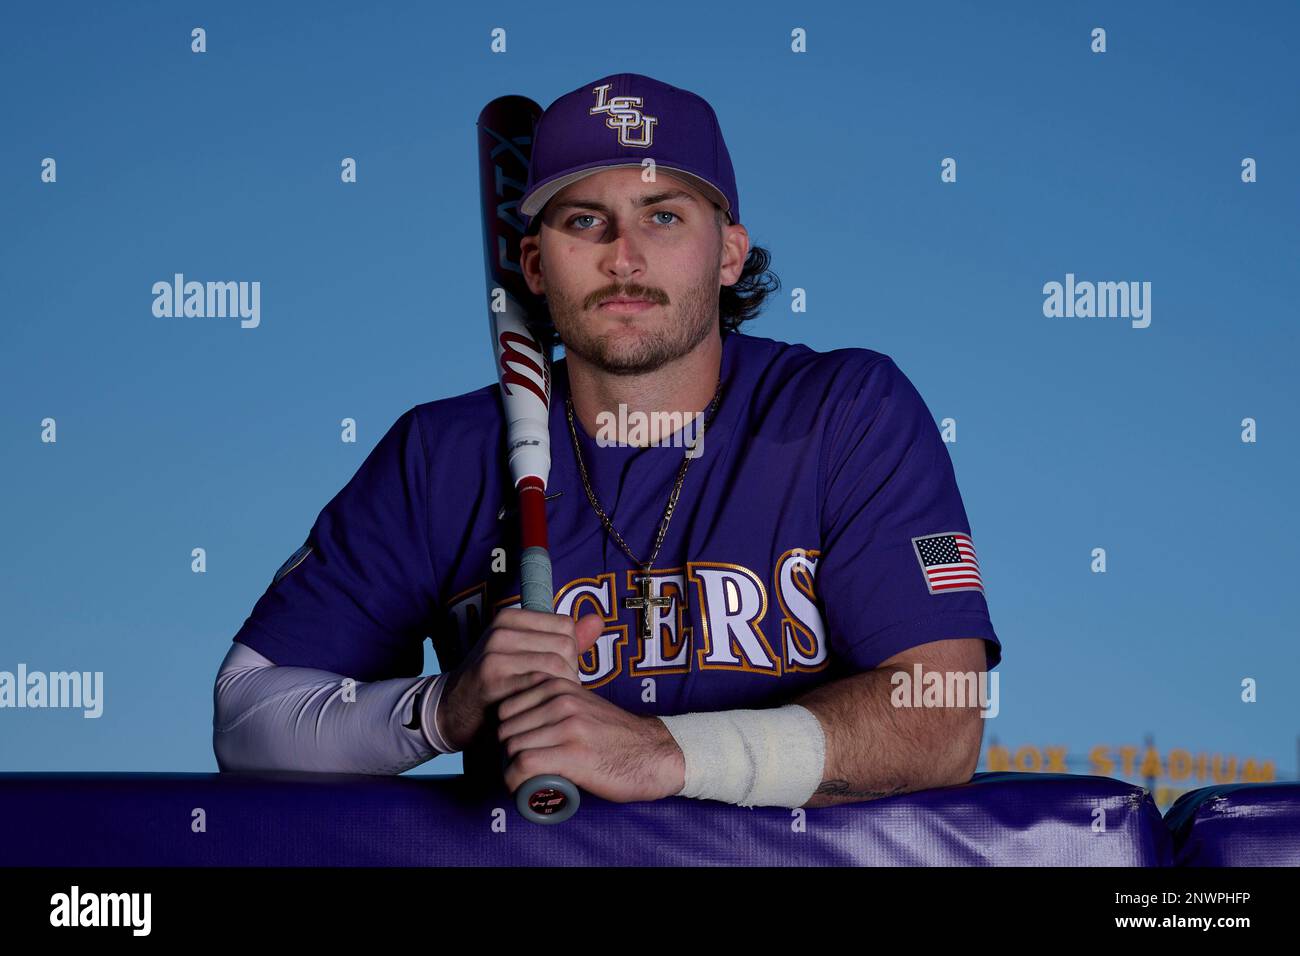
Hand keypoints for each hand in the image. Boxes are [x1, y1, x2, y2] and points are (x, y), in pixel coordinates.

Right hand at [438, 608, 604, 751]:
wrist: (450, 712)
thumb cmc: (495, 684)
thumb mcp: (525, 654)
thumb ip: (562, 639)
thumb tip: (597, 620)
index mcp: (511, 617)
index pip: (566, 626)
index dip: (570, 654)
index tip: (556, 673)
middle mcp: (502, 629)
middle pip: (565, 646)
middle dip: (569, 673)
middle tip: (555, 693)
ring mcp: (496, 652)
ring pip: (556, 665)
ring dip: (560, 690)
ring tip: (548, 703)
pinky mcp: (493, 678)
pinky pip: (539, 685)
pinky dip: (546, 700)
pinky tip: (539, 711)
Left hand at [497, 677, 685, 803]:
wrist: (654, 753)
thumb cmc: (615, 736)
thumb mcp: (581, 705)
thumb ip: (552, 704)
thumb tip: (517, 721)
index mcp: (559, 685)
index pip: (504, 708)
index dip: (506, 734)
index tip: (516, 752)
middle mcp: (561, 700)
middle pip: (504, 729)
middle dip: (506, 754)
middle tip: (521, 772)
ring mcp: (567, 725)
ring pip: (512, 748)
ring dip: (512, 771)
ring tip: (526, 782)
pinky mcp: (573, 752)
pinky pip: (523, 765)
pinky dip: (516, 782)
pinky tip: (525, 790)